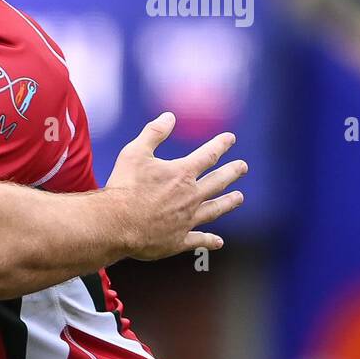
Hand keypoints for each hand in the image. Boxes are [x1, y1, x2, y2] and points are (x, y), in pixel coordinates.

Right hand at [106, 112, 246, 259]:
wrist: (117, 223)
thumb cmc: (124, 186)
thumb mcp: (134, 152)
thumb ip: (153, 133)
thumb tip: (169, 116)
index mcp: (182, 174)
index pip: (208, 155)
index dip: (220, 145)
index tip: (231, 138)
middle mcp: (190, 196)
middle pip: (217, 182)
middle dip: (231, 172)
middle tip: (242, 167)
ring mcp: (187, 219)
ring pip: (214, 209)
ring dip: (228, 203)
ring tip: (239, 197)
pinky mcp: (178, 240)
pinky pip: (199, 240)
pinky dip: (210, 240)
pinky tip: (219, 241)